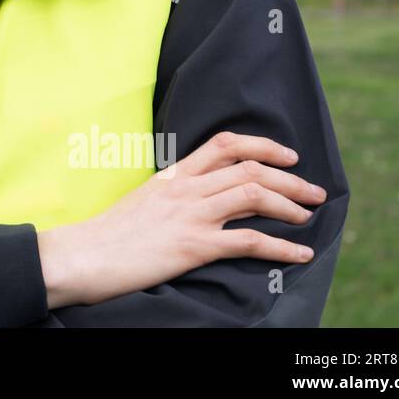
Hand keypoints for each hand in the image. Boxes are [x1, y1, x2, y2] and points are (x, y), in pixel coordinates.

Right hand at [38, 131, 327, 307]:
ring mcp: (191, 215)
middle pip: (250, 168)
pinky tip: (299, 254)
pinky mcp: (193, 245)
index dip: (263, 146)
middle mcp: (186, 188)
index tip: (288, 156)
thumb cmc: (109, 233)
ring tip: (310, 216)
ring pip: (255, 196)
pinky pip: (248, 241)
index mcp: (174, 175)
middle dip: (290, 178)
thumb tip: (200, 197)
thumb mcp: (144, 200)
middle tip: (314, 191)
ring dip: (290, 204)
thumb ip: (173, 193)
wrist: (84, 254)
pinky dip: (281, 247)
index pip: (224, 145)